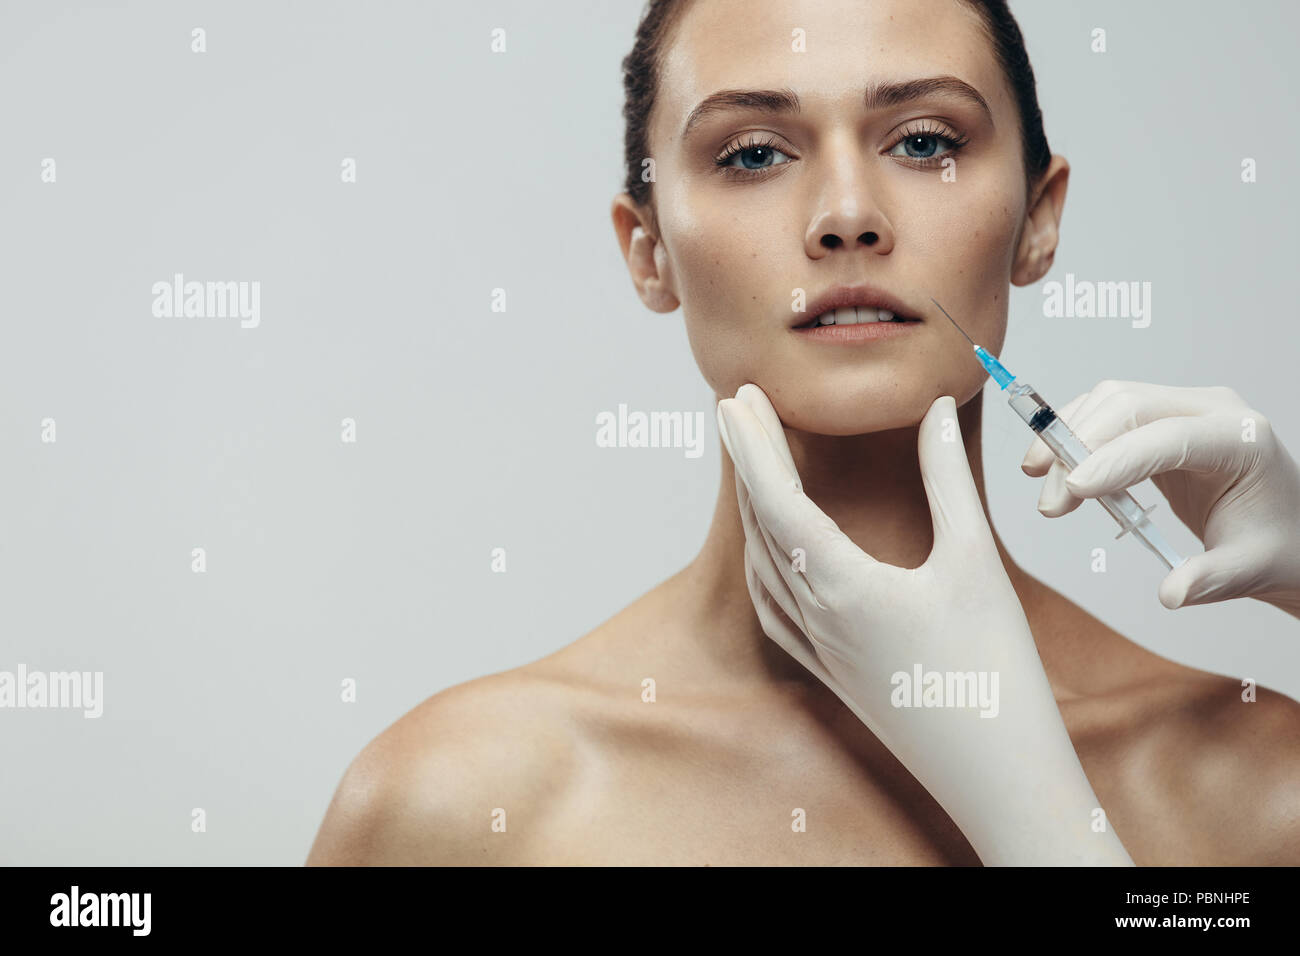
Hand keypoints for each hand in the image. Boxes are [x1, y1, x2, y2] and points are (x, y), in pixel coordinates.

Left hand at [717, 384, 1131, 864]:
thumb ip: (946, 480)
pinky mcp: (830, 674)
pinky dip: (762, 565)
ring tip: (753, 462)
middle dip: (747, 461)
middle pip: (763, 524)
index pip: (776, 499)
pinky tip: (768, 552)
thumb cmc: (995, 669)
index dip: (753, 444)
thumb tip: (936, 411)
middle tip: (736, 407)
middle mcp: (815, 618)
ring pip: (762, 566)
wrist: (1000, 774)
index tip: (736, 397)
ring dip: (753, 509)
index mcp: (841, 587)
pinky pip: (774, 610)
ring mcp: (818, 651)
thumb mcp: (973, 561)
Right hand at [1023, 381, 1299, 614]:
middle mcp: (1213, 411)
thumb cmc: (1272, 546)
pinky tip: (1055, 468)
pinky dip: (1073, 434)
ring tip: (1047, 488)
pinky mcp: (1159, 419)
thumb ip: (1211, 579)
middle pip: (1130, 405)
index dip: (1117, 458)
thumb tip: (1171, 593)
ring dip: (1067, 438)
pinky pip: (1106, 412)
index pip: (1171, 436)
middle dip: (1079, 448)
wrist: (1283, 530)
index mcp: (1243, 439)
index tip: (1075, 489)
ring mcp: (1184, 408)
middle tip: (1051, 504)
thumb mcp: (1250, 569)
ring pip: (1110, 401)